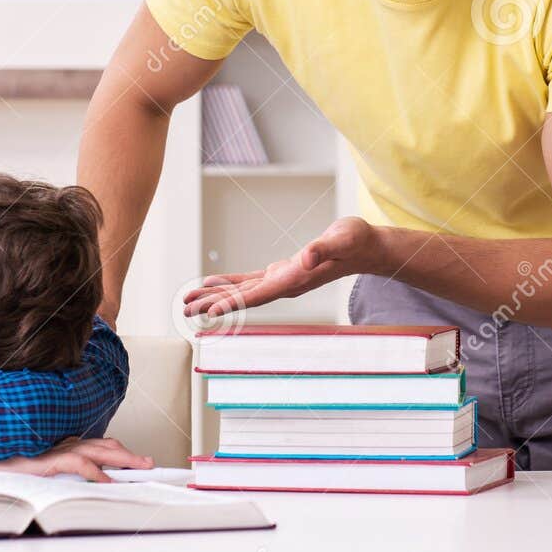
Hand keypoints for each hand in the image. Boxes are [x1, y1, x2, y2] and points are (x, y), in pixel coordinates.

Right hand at [0, 437, 154, 482]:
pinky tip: (108, 481)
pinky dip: (95, 472)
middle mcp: (61, 445)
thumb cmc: (4, 470)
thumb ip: (59, 477)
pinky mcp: (44, 461)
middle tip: (150, 464)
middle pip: (104, 445)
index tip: (139, 462)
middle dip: (129, 455)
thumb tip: (84, 489)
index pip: (97, 446)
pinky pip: (76, 464)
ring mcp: (53, 451)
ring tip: (141, 468)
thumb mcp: (39, 475)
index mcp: (61, 447)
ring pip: (96, 451)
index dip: (120, 452)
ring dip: (122, 459)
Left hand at [183, 217, 380, 318]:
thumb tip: (303, 258)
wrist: (366, 246)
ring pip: (243, 291)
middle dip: (214, 303)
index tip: (209, 312)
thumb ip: (321, 249)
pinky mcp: (282, 271)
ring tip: (190, 300)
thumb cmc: (355, 241)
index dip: (233, 303)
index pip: (258, 295)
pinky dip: (231, 283)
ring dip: (216, 296)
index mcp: (295, 280)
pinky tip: (214, 284)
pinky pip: (250, 280)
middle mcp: (285, 284)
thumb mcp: (341, 238)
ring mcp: (282, 280)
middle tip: (185, 309)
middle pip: (244, 297)